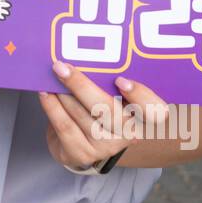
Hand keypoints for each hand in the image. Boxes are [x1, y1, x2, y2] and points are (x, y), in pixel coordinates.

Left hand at [38, 60, 168, 170]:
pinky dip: (52, 107)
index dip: (140, 97)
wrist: (82, 141)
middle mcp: (129, 134)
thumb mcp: (114, 92)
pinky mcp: (82, 154)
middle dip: (82, 86)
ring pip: (83, 117)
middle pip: (109, 111)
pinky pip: (65, 128)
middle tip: (63, 67)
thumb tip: (88, 48)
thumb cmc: (101, 106)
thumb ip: (111, 77)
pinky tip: (45, 93)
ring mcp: (105, 147)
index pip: (155, 111)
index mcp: (144, 116)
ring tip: (52, 75)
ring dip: (63, 94)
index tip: (121, 80)